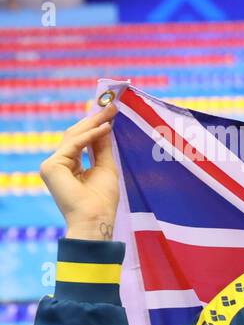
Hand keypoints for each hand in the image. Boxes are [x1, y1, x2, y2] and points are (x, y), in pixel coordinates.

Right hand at [39, 100, 120, 240]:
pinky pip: (74, 145)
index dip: (94, 126)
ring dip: (94, 123)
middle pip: (75, 135)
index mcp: (70, 166)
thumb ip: (102, 147)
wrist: (95, 218)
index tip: (110, 112)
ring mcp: (52, 164)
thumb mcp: (106, 167)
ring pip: (73, 137)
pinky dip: (90, 135)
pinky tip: (105, 128)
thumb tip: (106, 125)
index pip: (81, 140)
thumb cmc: (102, 200)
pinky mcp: (51, 166)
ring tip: (111, 112)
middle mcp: (58, 164)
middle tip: (111, 106)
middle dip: (94, 120)